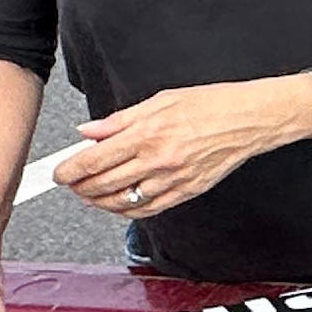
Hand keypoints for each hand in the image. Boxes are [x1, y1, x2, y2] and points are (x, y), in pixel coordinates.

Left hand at [53, 77, 307, 222]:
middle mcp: (158, 160)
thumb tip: (90, 131)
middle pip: (102, 185)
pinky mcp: (186, 192)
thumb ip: (120, 120)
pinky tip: (118, 204)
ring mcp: (172, 180)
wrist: (252, 119)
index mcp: (148, 134)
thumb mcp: (161, 100)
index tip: (59, 172)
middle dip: (79, 187)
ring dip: (98, 202)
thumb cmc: (213, 104)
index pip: (94, 160)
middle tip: (71, 182)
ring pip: (121, 202)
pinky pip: (147, 210)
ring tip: (89, 195)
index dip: (70, 170)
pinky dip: (126, 211)